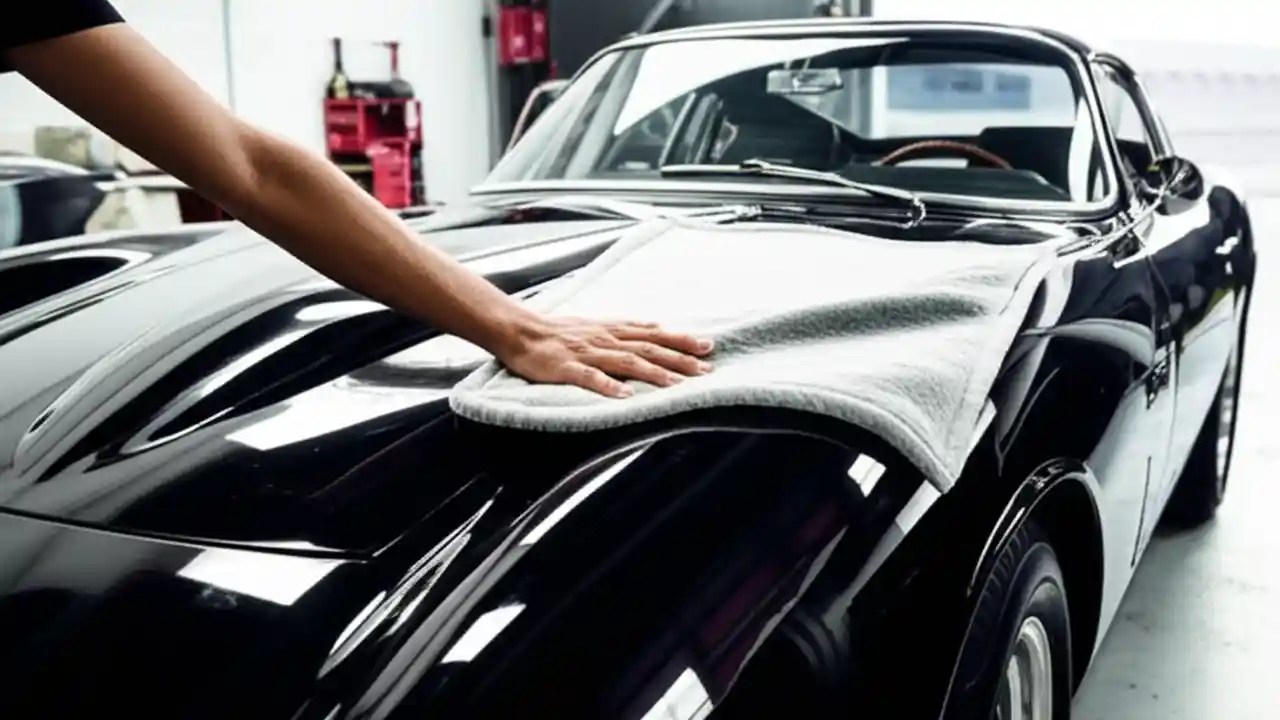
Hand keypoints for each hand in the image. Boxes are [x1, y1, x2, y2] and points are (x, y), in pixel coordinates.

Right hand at [495, 315, 715, 397]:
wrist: (520, 330)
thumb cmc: (558, 331)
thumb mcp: (596, 325)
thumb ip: (624, 330)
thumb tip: (654, 327)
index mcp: (612, 329)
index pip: (653, 333)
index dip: (681, 339)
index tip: (707, 346)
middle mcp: (605, 339)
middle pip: (648, 348)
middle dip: (679, 359)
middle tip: (706, 369)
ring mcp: (587, 353)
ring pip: (626, 362)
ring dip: (654, 372)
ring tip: (677, 384)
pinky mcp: (566, 367)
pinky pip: (590, 377)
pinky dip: (608, 386)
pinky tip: (625, 396)